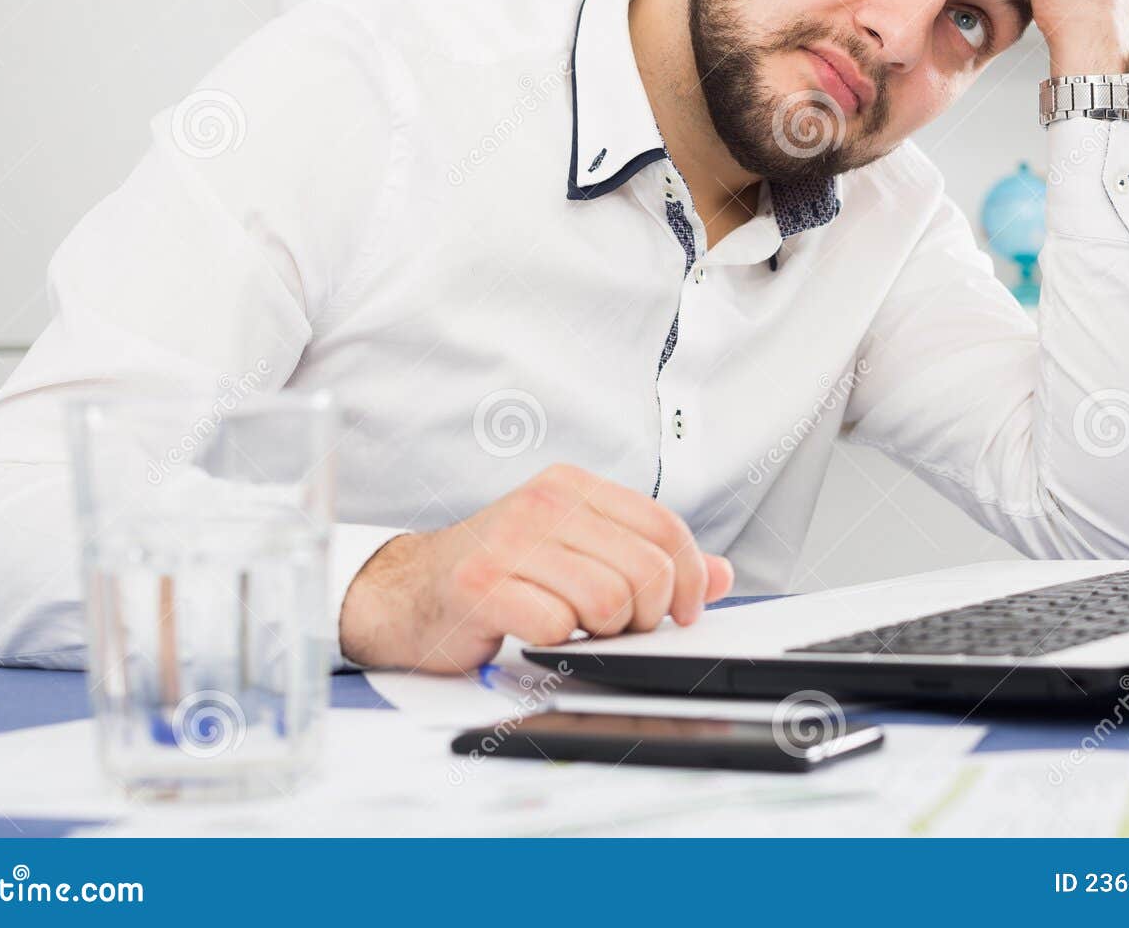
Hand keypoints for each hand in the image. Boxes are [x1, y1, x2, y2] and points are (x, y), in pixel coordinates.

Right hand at [338, 463, 734, 672]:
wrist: (407, 592)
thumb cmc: (496, 573)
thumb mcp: (577, 550)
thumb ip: (646, 558)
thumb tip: (722, 575)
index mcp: (572, 486)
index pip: (664, 527)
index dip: (689, 579)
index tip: (682, 611)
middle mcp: (544, 502)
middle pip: (646, 570)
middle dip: (644, 614)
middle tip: (617, 626)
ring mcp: (511, 541)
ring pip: (609, 601)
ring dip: (599, 631)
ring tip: (572, 626)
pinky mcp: (483, 586)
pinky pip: (557, 626)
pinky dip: (556, 642)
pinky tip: (535, 632)